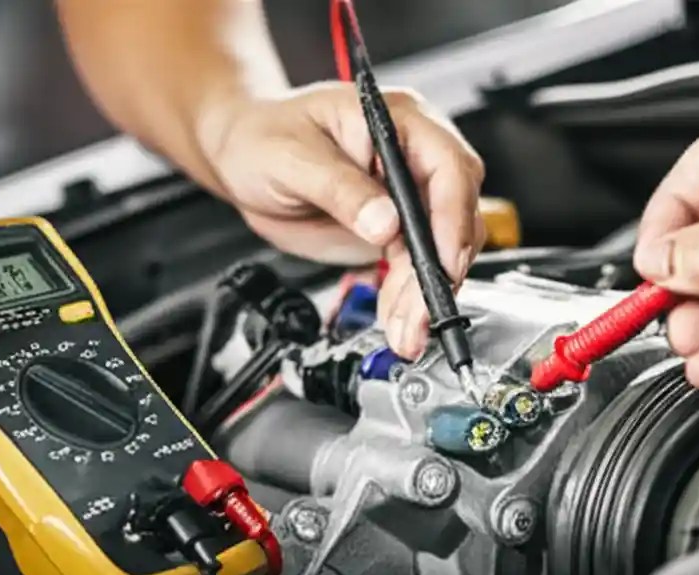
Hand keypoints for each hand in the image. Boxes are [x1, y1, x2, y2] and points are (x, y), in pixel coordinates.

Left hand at [197, 83, 485, 357]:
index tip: (442, 261)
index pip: (449, 165)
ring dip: (427, 292)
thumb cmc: (263, 137)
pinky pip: (420, 266)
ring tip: (405, 328)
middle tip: (418, 313)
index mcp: (399, 121)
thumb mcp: (292, 158)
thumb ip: (341, 189)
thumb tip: (386, 223)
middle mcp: (415, 156)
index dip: (452, 216)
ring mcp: (411, 194)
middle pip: (455, 214)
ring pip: (444, 248)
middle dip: (440, 269)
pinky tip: (399, 317)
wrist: (243, 159)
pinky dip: (412, 296)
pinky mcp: (400, 228)